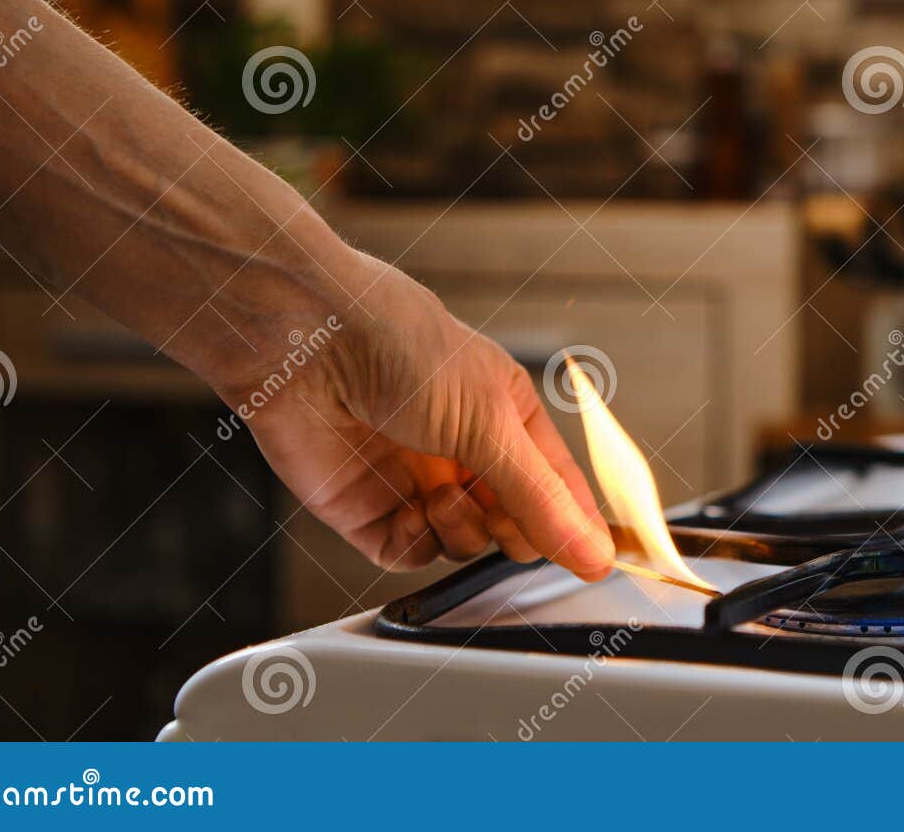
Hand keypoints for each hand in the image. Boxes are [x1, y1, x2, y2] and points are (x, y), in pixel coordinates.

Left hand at [226, 256, 613, 579]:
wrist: (307, 342)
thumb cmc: (402, 347)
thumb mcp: (491, 423)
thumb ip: (541, 497)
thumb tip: (591, 550)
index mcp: (506, 414)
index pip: (557, 485)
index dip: (576, 523)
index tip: (595, 562)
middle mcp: (463, 449)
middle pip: (513, 523)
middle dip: (514, 530)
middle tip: (506, 519)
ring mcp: (416, 479)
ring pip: (465, 543)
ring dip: (463, 529)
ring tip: (445, 496)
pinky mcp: (369, 507)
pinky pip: (411, 552)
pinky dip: (419, 541)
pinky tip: (414, 509)